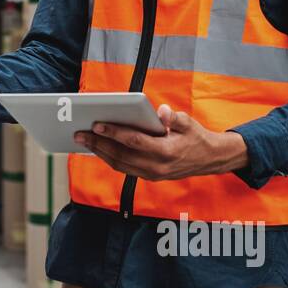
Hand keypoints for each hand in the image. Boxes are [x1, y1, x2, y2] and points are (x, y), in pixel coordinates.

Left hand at [73, 104, 249, 180]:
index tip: (97, 124)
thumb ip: (174, 118)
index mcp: (166, 152)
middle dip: (97, 144)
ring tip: (82, 140)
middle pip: (120, 155)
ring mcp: (151, 174)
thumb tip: (162, 112)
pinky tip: (97, 148)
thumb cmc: (196, 137)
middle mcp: (156, 167)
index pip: (134, 142)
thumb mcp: (189, 123)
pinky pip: (123, 168)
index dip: (114, 133)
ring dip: (99, 152)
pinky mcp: (148, 176)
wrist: (209, 159)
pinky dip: (108, 158)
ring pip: (119, 164)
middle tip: (79, 133)